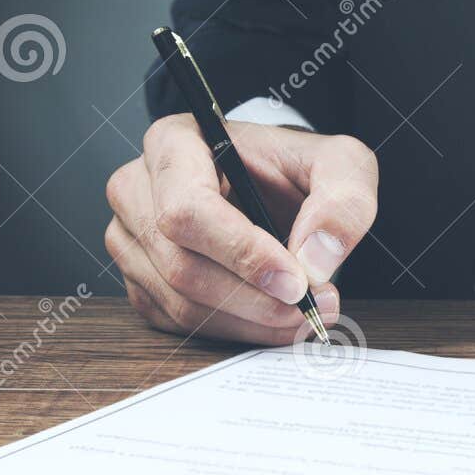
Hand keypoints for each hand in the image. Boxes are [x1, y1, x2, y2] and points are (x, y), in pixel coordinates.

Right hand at [105, 114, 377, 342]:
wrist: (273, 186)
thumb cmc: (293, 168)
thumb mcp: (340, 162)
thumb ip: (342, 200)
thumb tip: (315, 260)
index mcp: (172, 144)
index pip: (188, 209)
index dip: (242, 252)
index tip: (295, 281)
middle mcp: (138, 191)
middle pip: (182, 264)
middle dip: (257, 298)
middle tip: (315, 305)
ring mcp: (131, 241)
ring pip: (183, 303)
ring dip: (253, 321)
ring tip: (306, 311)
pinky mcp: (142, 283)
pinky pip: (182, 325)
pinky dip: (237, 330)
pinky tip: (274, 317)